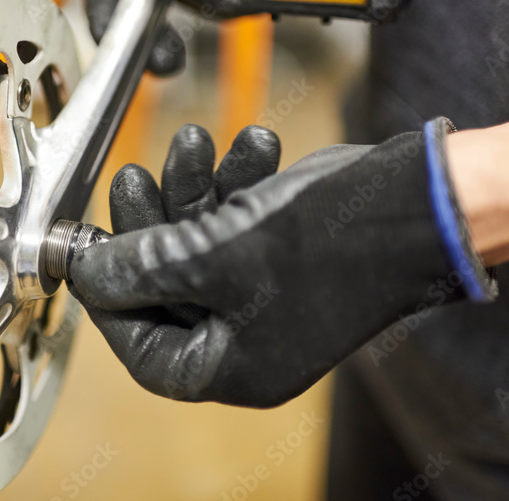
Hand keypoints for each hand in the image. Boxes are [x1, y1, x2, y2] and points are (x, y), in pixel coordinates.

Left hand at [68, 121, 492, 407]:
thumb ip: (139, 270)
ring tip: (190, 142)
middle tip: (130, 180)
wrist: (422, 200)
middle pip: (168, 289)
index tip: (88, 252)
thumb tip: (86, 273)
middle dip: (149, 226)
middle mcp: (251, 337)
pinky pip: (240, 224)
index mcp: (235, 365)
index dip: (110, 300)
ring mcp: (270, 294)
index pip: (146, 350)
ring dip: (193, 189)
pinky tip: (251, 146)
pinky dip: (237, 185)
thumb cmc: (328, 243)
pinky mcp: (285, 252)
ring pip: (201, 246)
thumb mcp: (211, 258)